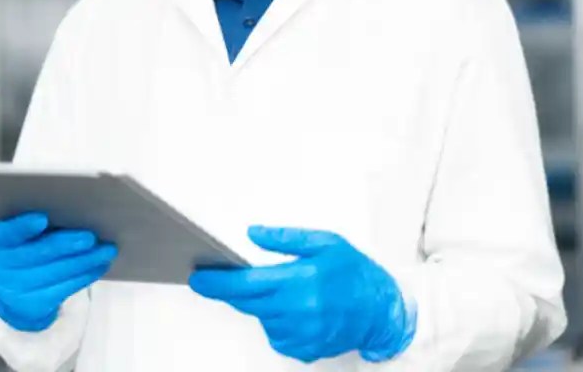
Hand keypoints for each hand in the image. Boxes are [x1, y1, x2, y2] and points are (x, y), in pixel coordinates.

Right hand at [0, 211, 117, 331]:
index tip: (43, 218)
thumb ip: (23, 216)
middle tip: (90, 236)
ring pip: (56, 273)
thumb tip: (55, 196)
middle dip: (66, 245)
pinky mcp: (36, 305)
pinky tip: (99, 265)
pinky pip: (64, 289)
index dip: (23, 227)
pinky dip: (85, 275)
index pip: (6, 233)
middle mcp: (1, 267)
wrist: (8, 292)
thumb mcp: (11, 232)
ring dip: (84, 260)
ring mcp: (18, 289)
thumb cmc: (16, 248)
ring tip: (106, 249)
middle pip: (37, 255)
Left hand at [189, 226, 415, 363]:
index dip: (217, 283)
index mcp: (300, 281)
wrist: (384, 310)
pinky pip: (276, 336)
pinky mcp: (305, 349)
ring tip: (288, 291)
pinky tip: (297, 310)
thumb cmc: (357, 274)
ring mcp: (302, 334)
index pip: (246, 284)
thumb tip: (253, 233)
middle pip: (247, 303)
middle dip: (233, 290)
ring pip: (262, 319)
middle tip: (231, 277)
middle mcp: (299, 311)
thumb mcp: (325, 242)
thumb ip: (285, 238)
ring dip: (263, 305)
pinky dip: (278, 322)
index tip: (198, 278)